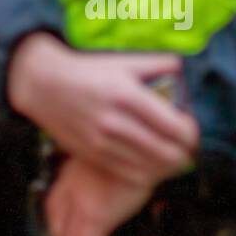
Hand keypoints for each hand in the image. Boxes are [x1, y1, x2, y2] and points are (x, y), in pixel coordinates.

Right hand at [7, 33, 198, 184]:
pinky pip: (130, 175)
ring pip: (150, 168)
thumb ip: (161, 64)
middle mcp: (115, 122)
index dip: (192, 135)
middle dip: (186, 154)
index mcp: (128, 95)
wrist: (42, 84)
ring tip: (176, 158)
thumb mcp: (125, 61)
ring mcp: (102, 142)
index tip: (193, 131)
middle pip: (167, 153)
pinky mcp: (92, 156)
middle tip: (190, 149)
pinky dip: (149, 174)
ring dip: (169, 167)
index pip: (175, 127)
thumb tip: (187, 71)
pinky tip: (154, 166)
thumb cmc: (90, 71)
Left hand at [45, 157, 156, 235]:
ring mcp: (79, 203)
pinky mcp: (94, 214)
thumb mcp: (115, 164)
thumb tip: (116, 192)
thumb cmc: (139, 153)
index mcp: (71, 178)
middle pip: (59, 232)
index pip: (57, 213)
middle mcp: (69, 191)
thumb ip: (107, 179)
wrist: (149, 146)